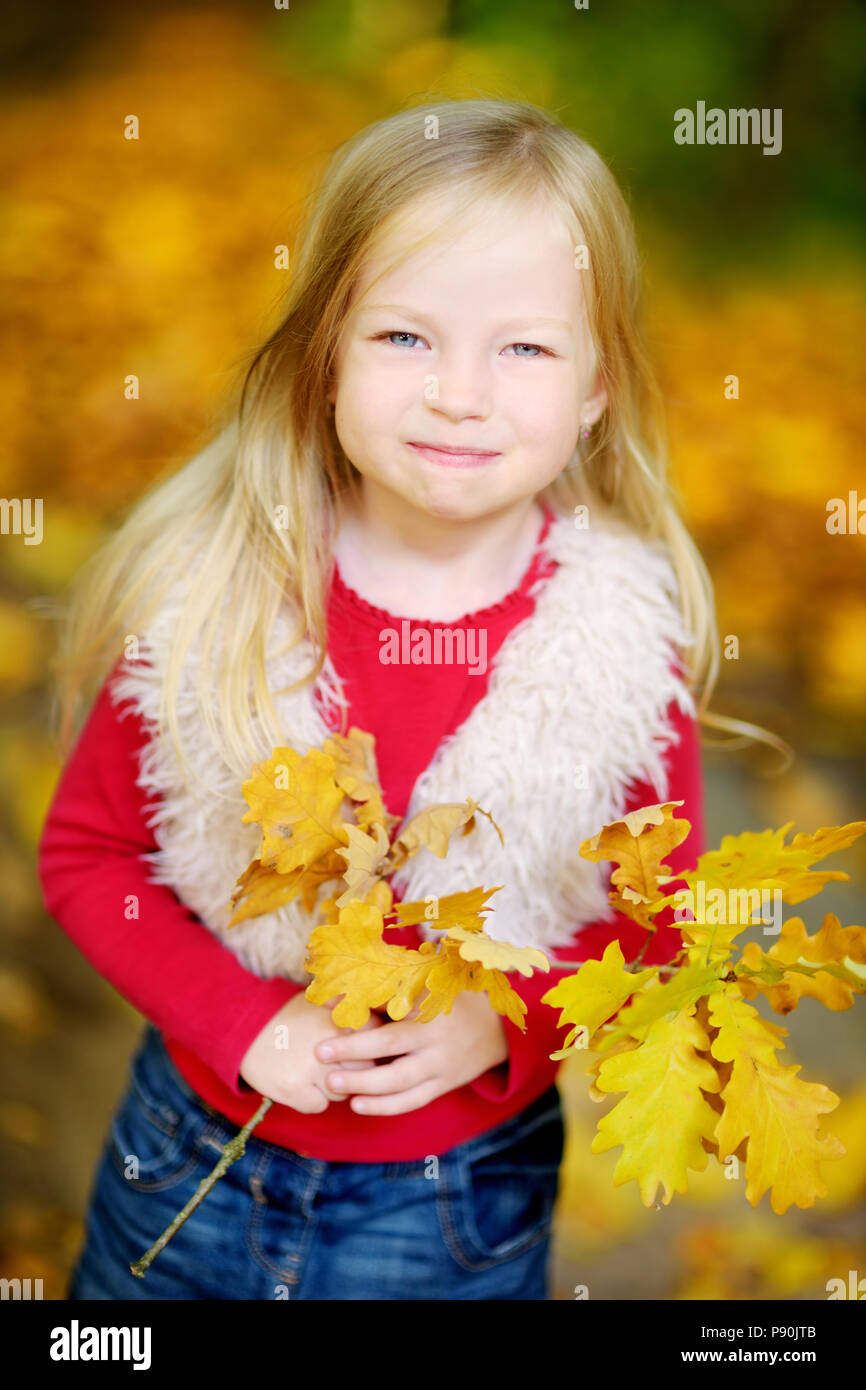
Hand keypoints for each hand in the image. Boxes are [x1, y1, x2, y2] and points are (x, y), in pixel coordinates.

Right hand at [239, 992, 382, 1112]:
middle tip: (335, 1064)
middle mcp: (330, 1042)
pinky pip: (320, 1106)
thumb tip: (385, 1031)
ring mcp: (312, 1068)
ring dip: (333, 1087)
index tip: (360, 1050)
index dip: (369, 1049)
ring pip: (344, 1091)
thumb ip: (353, 1014)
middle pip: (365, 1070)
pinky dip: (312, 1100)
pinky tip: (299, 1084)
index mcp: (340, 1018)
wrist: (243, 1027)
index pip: (377, 1042)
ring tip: (313, 1072)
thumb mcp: (322, 1004)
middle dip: (354, 1070)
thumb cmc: (289, 1017)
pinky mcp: (294, 1089)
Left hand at [313, 991, 509, 1115]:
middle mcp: (436, 1037)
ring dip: (365, 1084)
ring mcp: (441, 1065)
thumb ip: (386, 991)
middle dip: (355, 1051)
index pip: (390, 1008)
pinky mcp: (443, 1085)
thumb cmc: (450, 1000)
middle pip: (392, 1046)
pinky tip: (358, 1104)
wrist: (496, 1030)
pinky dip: (384, 1106)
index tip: (326, 1014)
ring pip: (400, 1081)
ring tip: (333, 1083)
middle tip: (320, 1052)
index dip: (359, 1013)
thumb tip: (338, 992)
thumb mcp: (425, 986)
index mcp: (430, 1007)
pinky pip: (412, 1100)